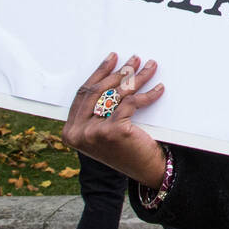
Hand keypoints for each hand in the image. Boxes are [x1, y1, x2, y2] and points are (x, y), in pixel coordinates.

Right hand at [62, 52, 167, 187]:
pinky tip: (158, 89)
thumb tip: (113, 73)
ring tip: (150, 67)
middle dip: (118, 72)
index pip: (83, 94)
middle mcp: (77, 132)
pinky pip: (132, 103)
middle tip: (135, 59)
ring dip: (136, 77)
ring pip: (117, 94)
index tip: (113, 58)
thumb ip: (98, 109)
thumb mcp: (104, 128)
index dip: (98, 73)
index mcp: (70, 131)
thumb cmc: (126, 148)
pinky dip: (148, 94)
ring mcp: (93, 133)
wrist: (145, 170)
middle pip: (99, 91)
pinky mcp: (113, 131)